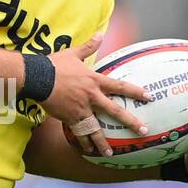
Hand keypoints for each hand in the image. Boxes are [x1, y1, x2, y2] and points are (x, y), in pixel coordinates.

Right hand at [45, 33, 148, 156]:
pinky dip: (83, 142)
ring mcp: (81, 109)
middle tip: (143, 131)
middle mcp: (91, 96)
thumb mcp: (73, 53)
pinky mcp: (69, 117)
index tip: (149, 97)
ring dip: (103, 142)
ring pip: (96, 128)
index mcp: (94, 80)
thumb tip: (100, 33)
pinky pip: (79, 132)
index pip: (120, 87)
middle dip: (131, 122)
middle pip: (115, 111)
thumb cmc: (54, 64)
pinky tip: (87, 150)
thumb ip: (89, 46)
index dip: (136, 92)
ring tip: (110, 153)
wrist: (37, 77)